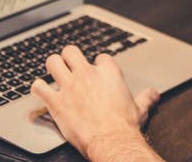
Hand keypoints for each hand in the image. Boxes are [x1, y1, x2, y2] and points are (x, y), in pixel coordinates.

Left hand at [31, 46, 160, 159]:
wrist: (112, 141)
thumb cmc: (125, 126)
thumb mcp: (139, 108)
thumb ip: (146, 98)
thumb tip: (154, 94)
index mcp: (108, 72)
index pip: (99, 57)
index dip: (96, 65)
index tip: (95, 73)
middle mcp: (87, 74)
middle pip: (71, 51)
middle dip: (69, 57)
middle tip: (69, 65)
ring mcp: (70, 86)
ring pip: (53, 62)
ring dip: (52, 66)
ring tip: (53, 72)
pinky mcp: (56, 101)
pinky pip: (39, 87)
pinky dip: (37, 87)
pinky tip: (39, 89)